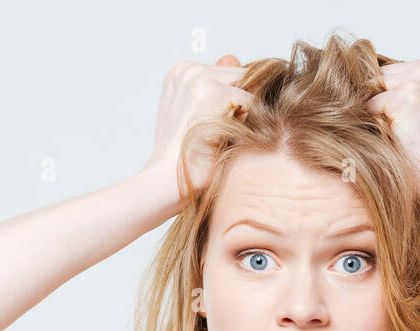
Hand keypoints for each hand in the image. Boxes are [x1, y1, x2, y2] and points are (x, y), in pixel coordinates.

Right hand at [142, 55, 253, 202]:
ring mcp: (200, 78)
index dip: (235, 104)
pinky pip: (253, 103)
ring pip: (250, 89)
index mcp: (180, 72)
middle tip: (226, 135)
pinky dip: (250, 123)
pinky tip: (231, 140)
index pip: (229, 75)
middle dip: (244, 104)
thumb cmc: (183, 157)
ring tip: (226, 138)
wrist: (166, 181)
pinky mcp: (214, 92)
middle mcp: (188, 69)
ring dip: (248, 114)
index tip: (223, 127)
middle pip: (242, 77)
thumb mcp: (197, 118)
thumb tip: (234, 59)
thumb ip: (217, 90)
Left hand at [366, 54, 419, 205]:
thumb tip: (361, 76)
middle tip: (409, 128)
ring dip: (381, 112)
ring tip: (405, 131)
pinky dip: (377, 123)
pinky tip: (400, 136)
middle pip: (384, 74)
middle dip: (386, 101)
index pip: (397, 69)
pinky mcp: (406, 97)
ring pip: (375, 88)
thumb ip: (410, 83)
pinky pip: (371, 104)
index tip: (415, 119)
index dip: (395, 97)